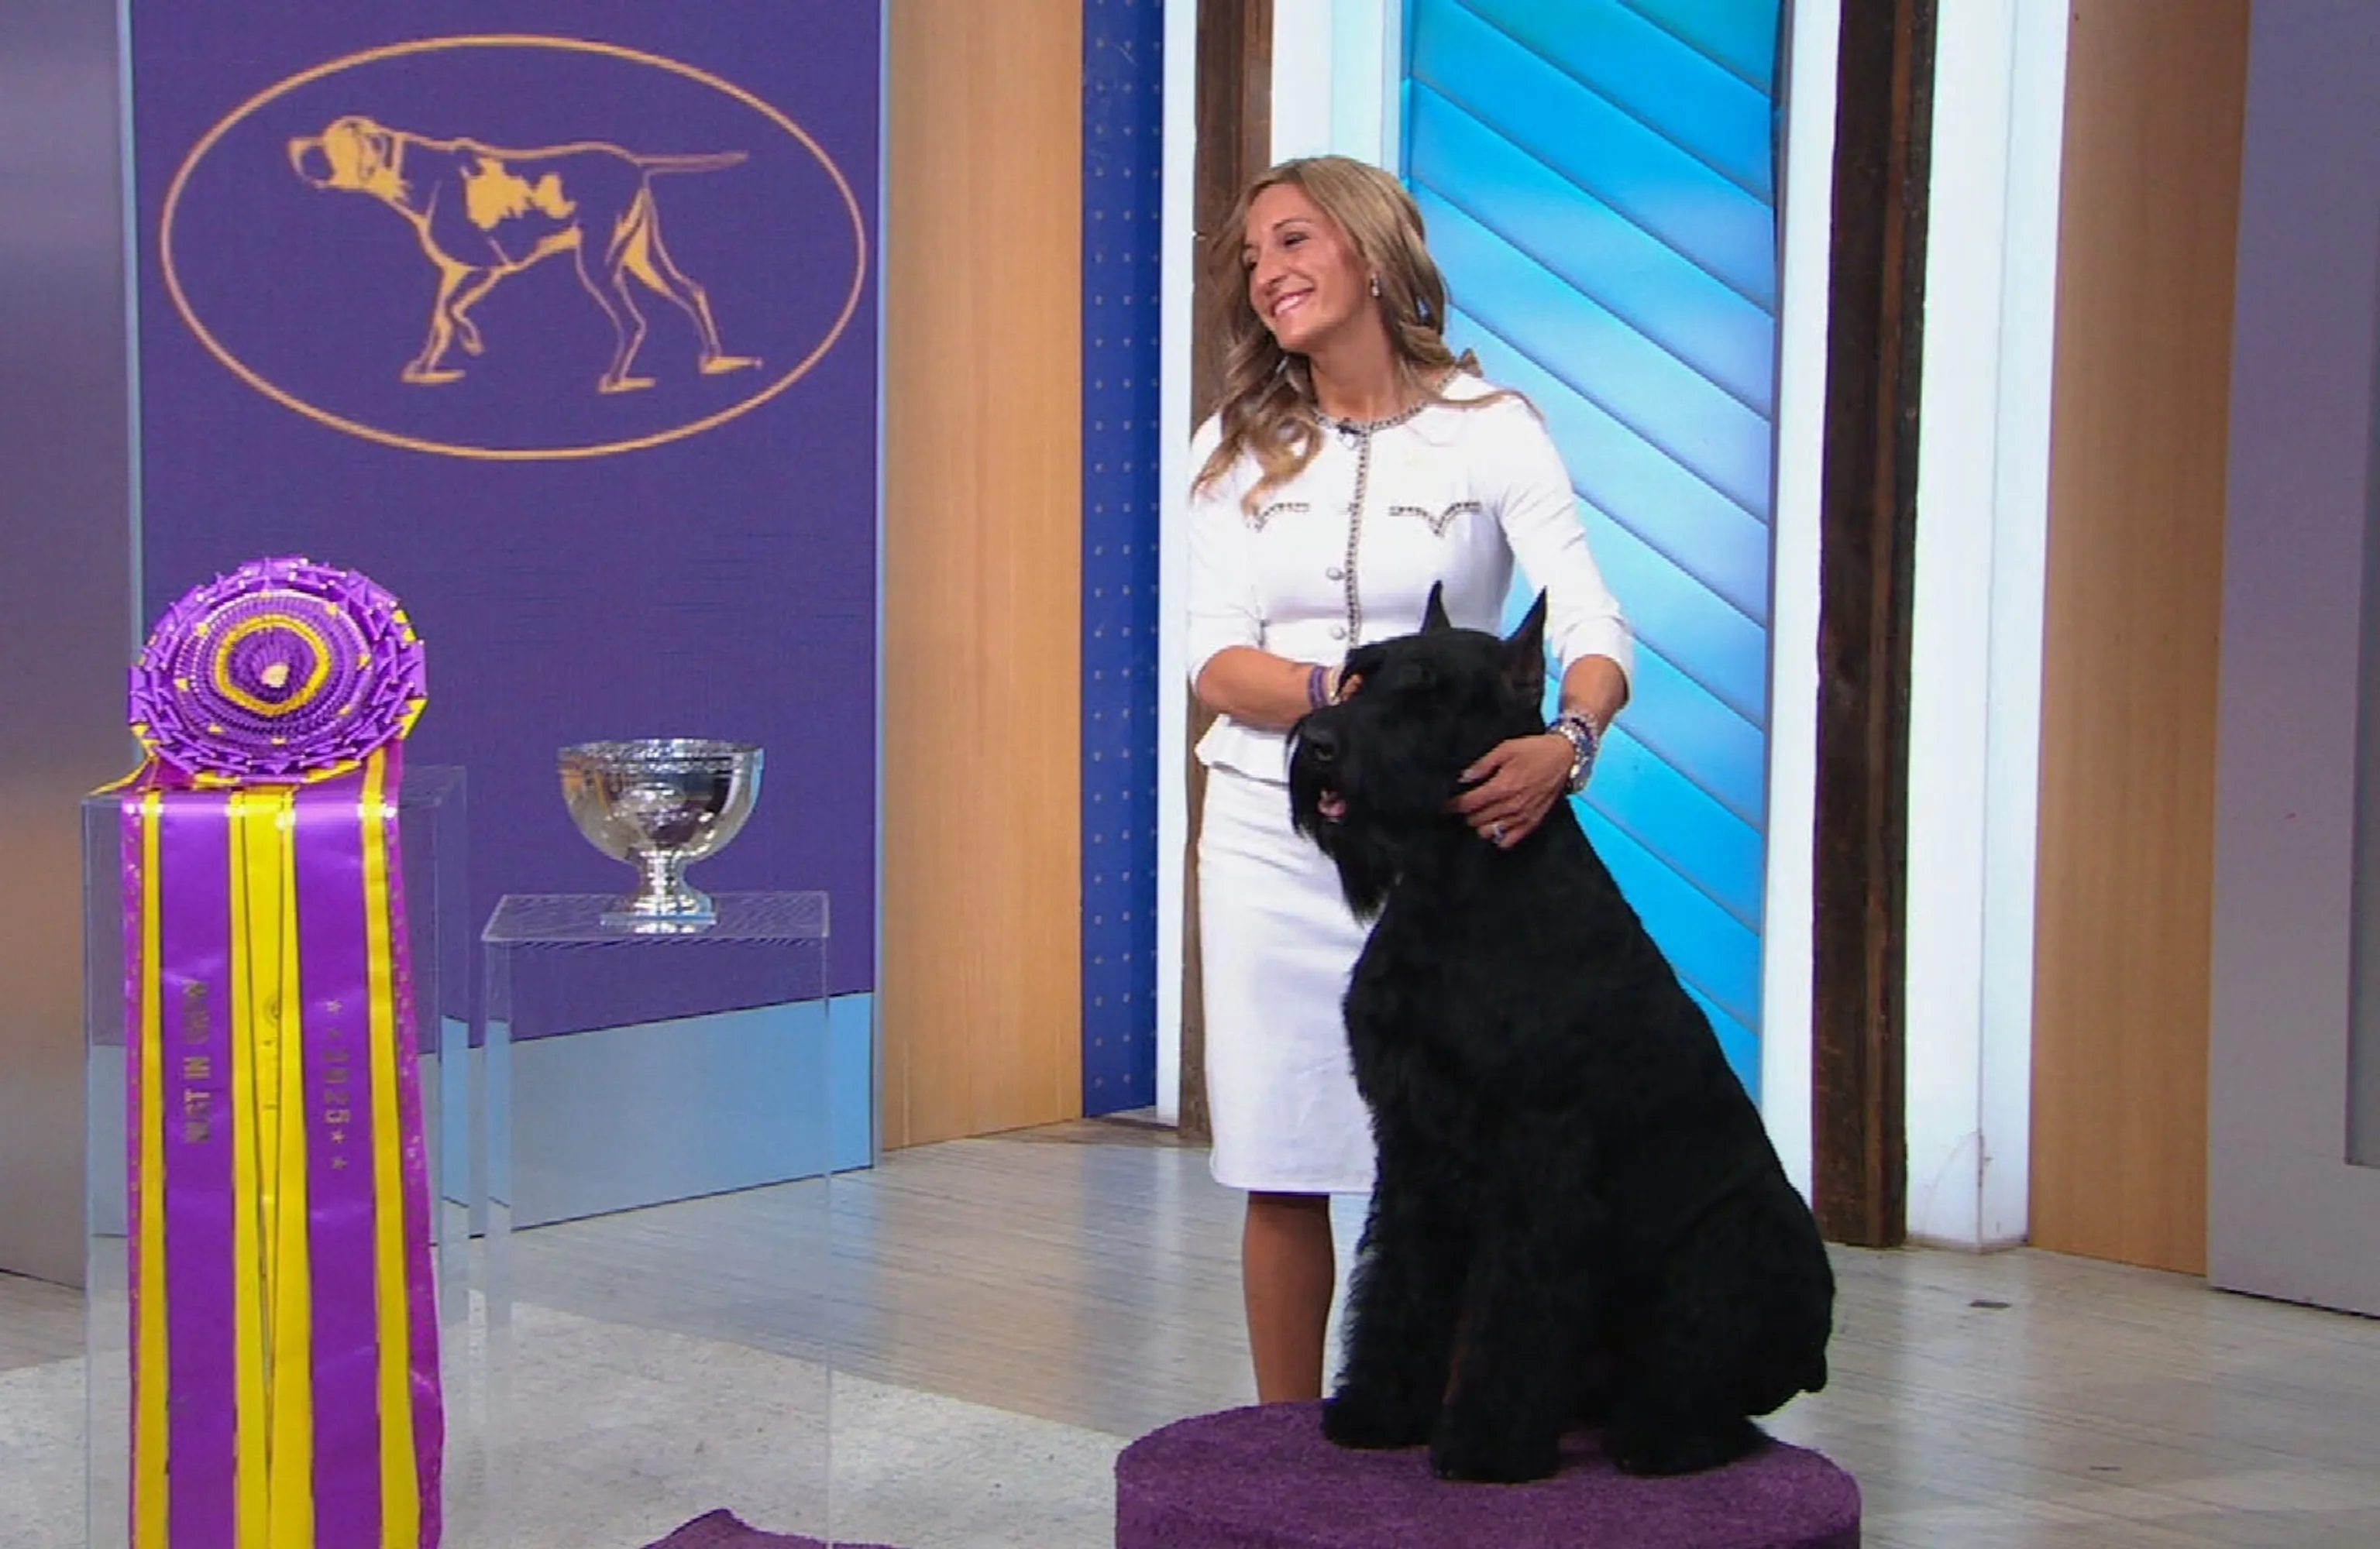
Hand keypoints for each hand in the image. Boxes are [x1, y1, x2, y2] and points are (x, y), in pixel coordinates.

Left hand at [1449, 733, 1573, 847]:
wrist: (1564, 757)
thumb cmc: (1535, 750)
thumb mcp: (1505, 749)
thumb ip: (1482, 765)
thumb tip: (1463, 778)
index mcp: (1502, 786)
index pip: (1468, 804)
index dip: (1453, 805)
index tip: (1446, 805)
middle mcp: (1511, 805)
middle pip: (1475, 820)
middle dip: (1467, 813)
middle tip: (1466, 805)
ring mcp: (1522, 817)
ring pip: (1488, 833)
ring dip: (1481, 825)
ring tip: (1481, 814)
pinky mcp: (1532, 823)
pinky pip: (1508, 841)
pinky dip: (1498, 837)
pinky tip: (1496, 825)